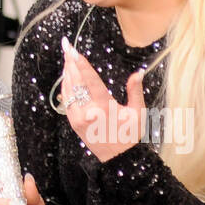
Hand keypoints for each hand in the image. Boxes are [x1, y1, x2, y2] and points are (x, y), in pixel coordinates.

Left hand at [60, 37, 146, 162]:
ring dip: (67, 71)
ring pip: (68, 89)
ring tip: (66, 55)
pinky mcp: (73, 122)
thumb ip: (135, 91)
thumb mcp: (138, 113)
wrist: (117, 159)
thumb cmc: (129, 136)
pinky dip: (66, 85)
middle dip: (70, 62)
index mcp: (104, 108)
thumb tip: (138, 72)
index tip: (73, 51)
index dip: (81, 65)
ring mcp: (77, 118)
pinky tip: (67, 75)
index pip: (90, 81)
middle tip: (66, 45)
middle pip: (76, 81)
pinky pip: (66, 99)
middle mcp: (87, 112)